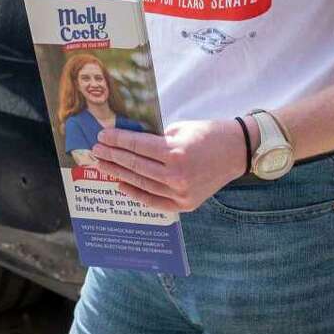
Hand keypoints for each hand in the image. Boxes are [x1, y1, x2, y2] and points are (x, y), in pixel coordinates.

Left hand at [90, 118, 248, 213]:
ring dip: (118, 173)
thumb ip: (153, 137)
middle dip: (112, 156)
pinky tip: (120, 184)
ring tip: (103, 165)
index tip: (102, 136)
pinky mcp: (185, 204)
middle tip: (96, 150)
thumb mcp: (178, 129)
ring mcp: (181, 193)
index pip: (137, 147)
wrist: (237, 152)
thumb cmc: (207, 135)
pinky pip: (153, 200)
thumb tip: (125, 140)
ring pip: (141, 183)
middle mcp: (177, 176)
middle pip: (135, 165)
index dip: (117, 141)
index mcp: (176, 152)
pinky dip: (135, 193)